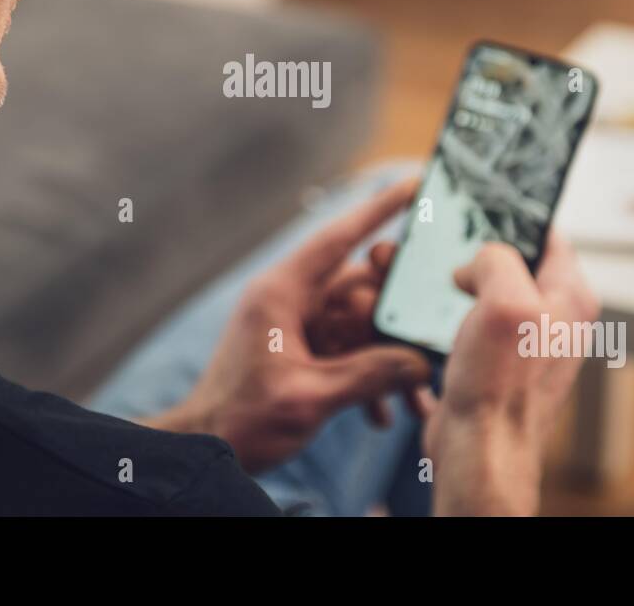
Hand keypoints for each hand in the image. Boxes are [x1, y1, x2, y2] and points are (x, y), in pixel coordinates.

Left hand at [148, 179, 432, 473]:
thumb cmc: (241, 421)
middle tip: (427, 336)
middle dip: (397, 316)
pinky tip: (385, 414)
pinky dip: (370, 376)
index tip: (415, 183)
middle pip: (360, 286)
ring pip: (360, 324)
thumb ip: (369, 376)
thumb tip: (421, 363)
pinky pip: (348, 350)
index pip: (338, 237)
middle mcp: (290, 300)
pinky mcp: (301, 351)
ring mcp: (296, 326)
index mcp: (282, 292)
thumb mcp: (309, 399)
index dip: (379, 208)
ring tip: (417, 398)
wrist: (207, 451)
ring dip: (388, 357)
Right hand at [424, 233, 597, 515]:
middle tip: (451, 258)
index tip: (478, 213)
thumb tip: (479, 261)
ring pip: (494, 292)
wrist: (480, 451)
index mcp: (571, 297)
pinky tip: (440, 324)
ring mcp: (531, 343)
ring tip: (440, 288)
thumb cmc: (499, 388)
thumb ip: (498, 261)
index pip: (548, 235)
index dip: (512, 219)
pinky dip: (457, 317)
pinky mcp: (505, 364)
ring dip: (464, 287)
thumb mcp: (504, 304)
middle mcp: (557, 318)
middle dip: (481, 257)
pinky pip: (480, 322)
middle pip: (516, 262)